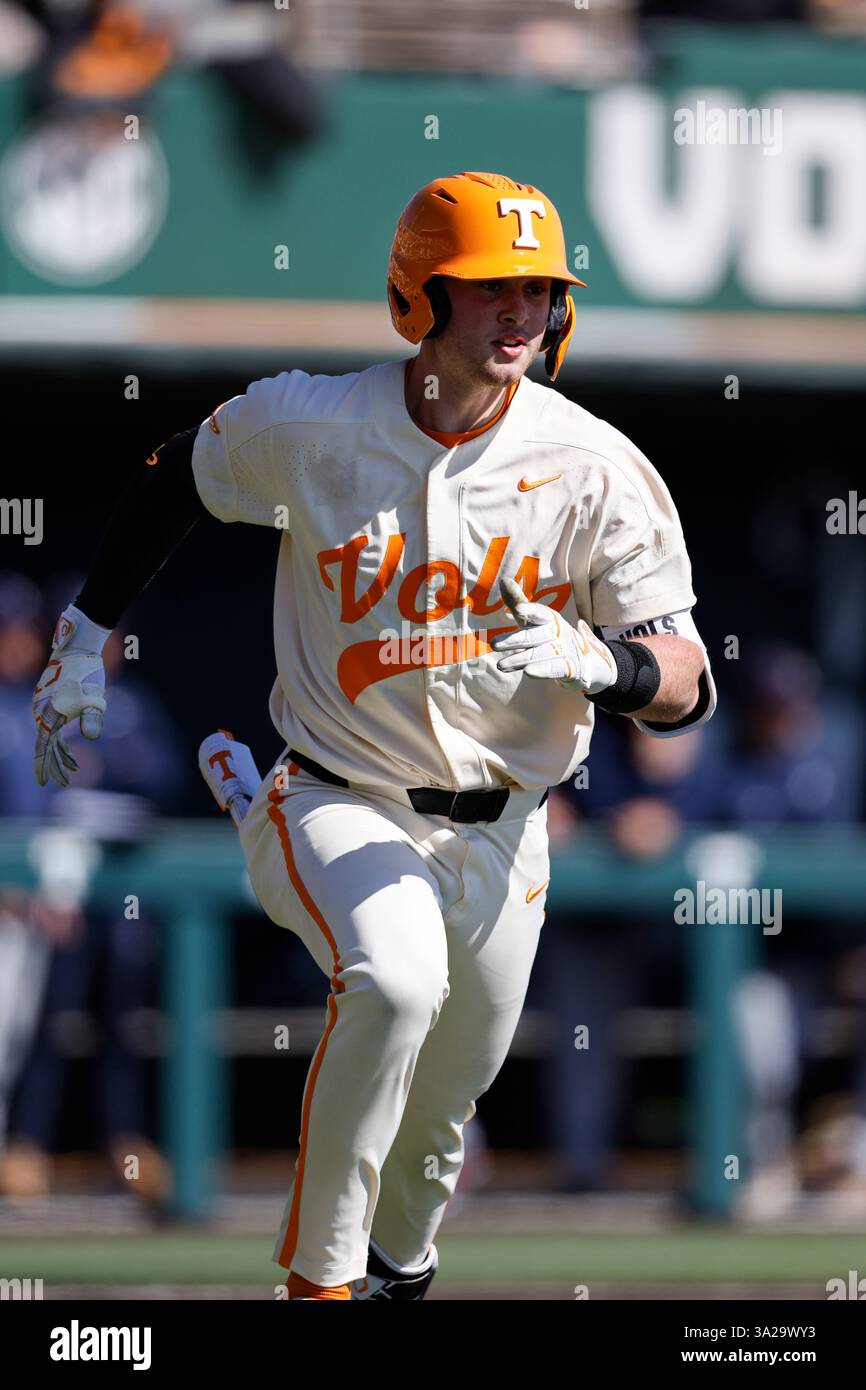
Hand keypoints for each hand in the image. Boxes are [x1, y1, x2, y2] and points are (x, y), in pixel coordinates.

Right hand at [33, 606, 109, 786]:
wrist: (78, 649)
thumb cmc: (87, 673)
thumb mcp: (94, 697)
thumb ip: (93, 717)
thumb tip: (92, 737)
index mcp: (48, 714)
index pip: (42, 747)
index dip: (43, 766)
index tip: (43, 783)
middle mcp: (42, 712)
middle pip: (45, 746)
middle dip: (54, 765)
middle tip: (64, 783)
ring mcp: (44, 707)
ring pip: (49, 737)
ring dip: (60, 754)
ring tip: (73, 769)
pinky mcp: (51, 702)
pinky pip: (53, 727)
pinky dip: (62, 740)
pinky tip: (72, 750)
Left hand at [492, 578, 617, 691]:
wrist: (586, 661)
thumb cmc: (551, 637)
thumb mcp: (535, 620)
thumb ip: (518, 603)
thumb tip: (503, 580)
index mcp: (550, 618)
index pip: (541, 613)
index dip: (531, 610)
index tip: (518, 609)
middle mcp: (559, 633)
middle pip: (537, 635)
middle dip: (516, 640)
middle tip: (494, 644)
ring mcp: (566, 651)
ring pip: (542, 654)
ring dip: (521, 659)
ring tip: (501, 665)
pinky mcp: (571, 668)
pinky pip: (556, 668)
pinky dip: (543, 670)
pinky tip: (527, 672)